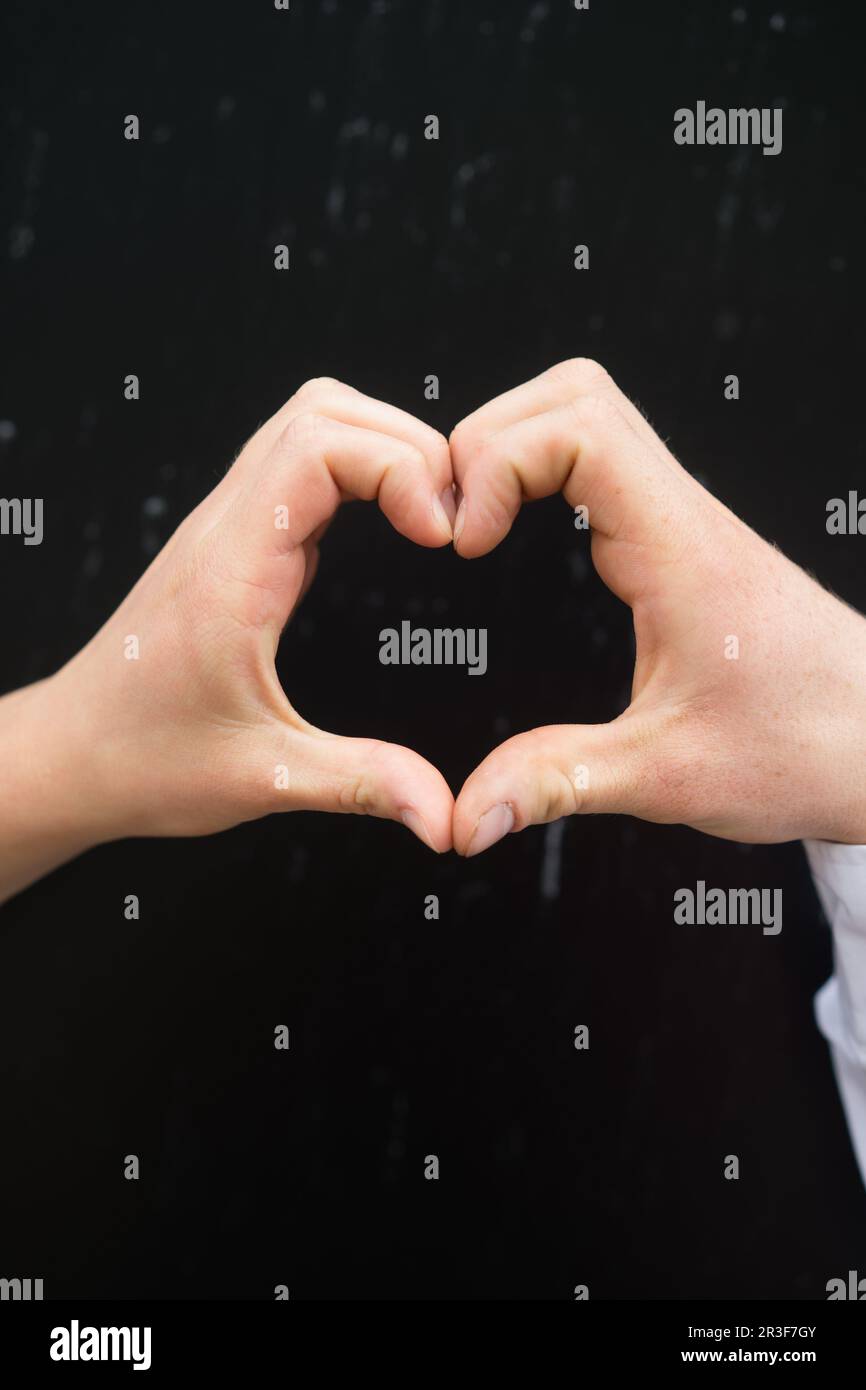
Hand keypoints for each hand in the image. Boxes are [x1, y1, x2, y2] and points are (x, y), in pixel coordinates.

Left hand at [1, 379, 456, 903]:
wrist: (73, 754)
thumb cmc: (147, 759)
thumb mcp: (264, 779)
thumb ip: (361, 784)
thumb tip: (444, 813)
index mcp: (232, 570)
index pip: (320, 446)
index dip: (400, 468)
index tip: (442, 538)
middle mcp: (225, 529)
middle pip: (322, 411)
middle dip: (407, 446)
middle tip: (451, 520)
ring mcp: (226, 526)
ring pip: (307, 422)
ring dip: (380, 447)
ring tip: (428, 515)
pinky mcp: (233, 540)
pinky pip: (297, 465)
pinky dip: (356, 472)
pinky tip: (387, 529)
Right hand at [449, 359, 865, 854]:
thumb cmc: (808, 747)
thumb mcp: (667, 777)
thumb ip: (558, 784)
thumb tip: (467, 813)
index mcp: (681, 552)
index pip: (577, 430)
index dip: (498, 463)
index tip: (466, 542)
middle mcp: (685, 519)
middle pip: (574, 395)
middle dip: (490, 442)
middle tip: (457, 525)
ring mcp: (686, 523)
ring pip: (591, 415)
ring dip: (518, 450)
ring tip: (478, 526)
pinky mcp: (685, 544)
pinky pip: (606, 464)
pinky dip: (546, 476)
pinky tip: (524, 538)